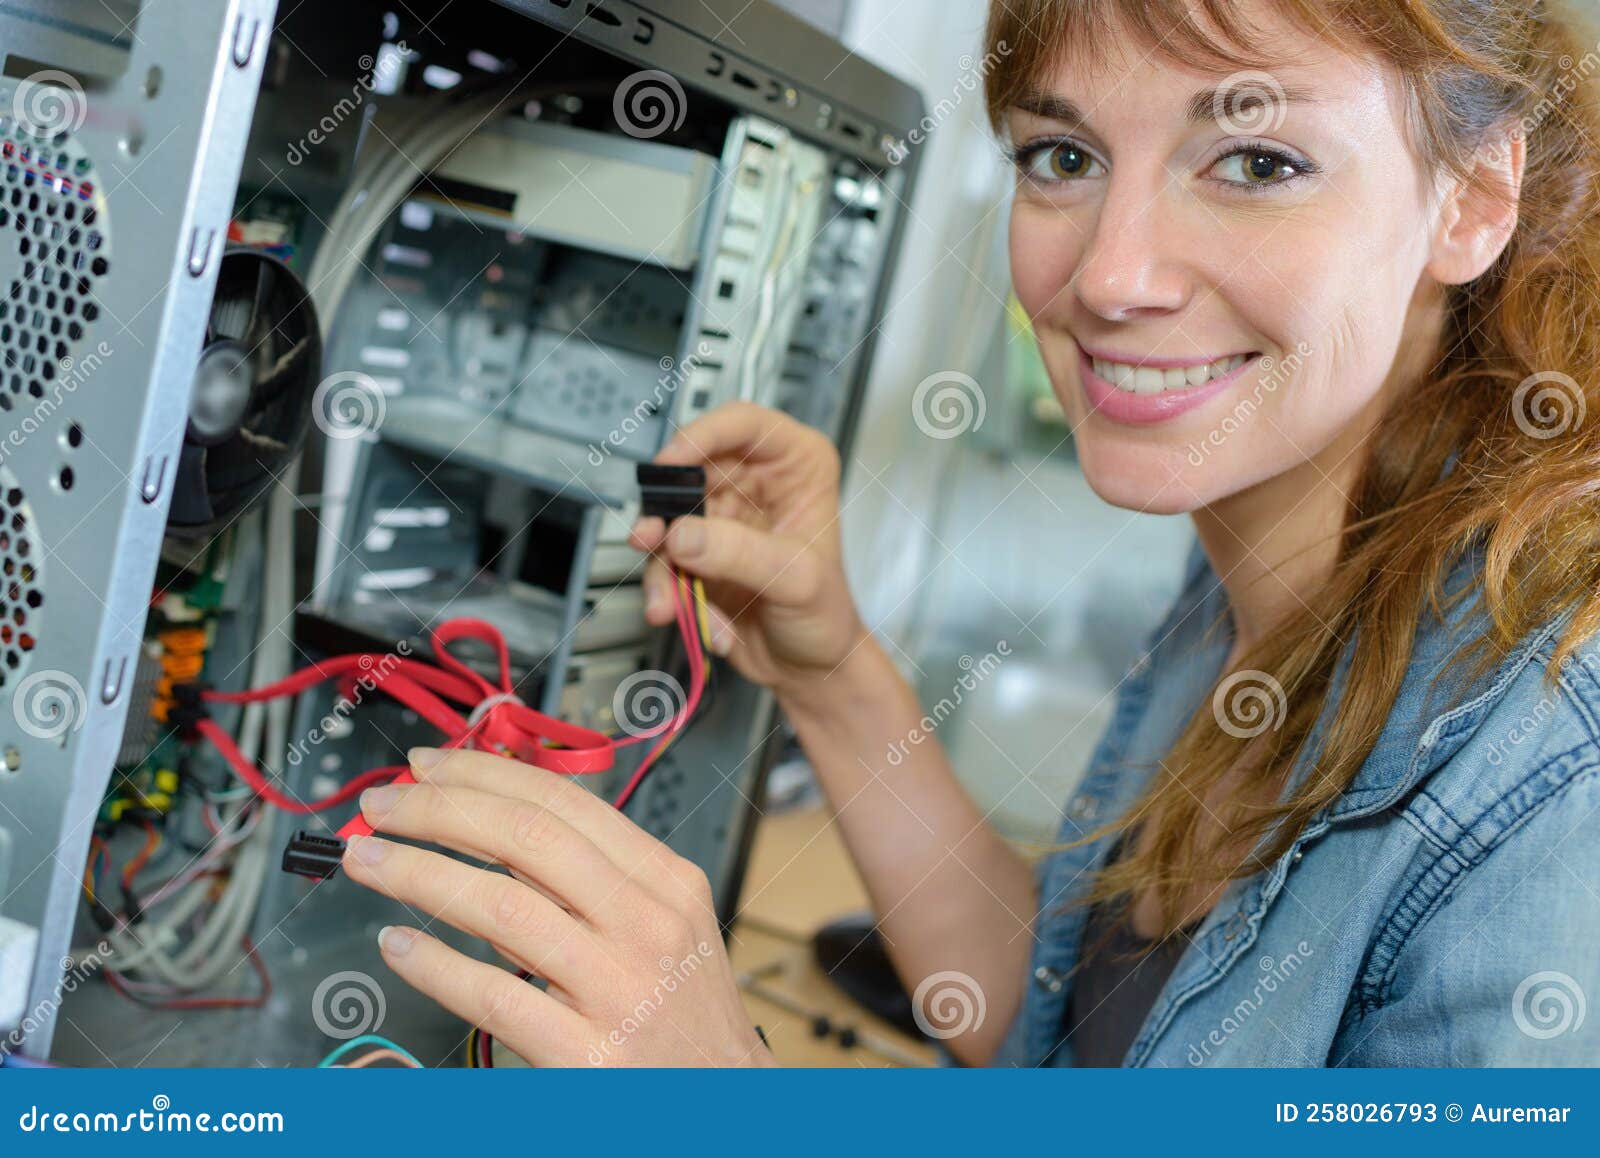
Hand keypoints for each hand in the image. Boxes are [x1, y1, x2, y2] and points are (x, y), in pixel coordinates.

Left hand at [341, 747, 775, 1066]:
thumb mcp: (666, 926)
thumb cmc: (687, 1017)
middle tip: (382, 805)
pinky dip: (435, 967)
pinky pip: (495, 998)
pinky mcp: (588, 1056)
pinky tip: (397, 948)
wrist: (730, 1105)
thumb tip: (492, 828)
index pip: (563, 802)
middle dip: (439, 810)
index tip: (427, 766)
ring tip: (366, 861)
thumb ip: (593, 879)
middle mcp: (648, 926)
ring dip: (418, 874)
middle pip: (527, 837)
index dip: (483, 774)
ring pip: (502, 909)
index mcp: (666, 882)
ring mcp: (620, 990)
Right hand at [629, 401, 865, 698]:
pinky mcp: (695, 554)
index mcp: (795, 465)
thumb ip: (739, 553)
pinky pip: (662, 560)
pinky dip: (666, 590)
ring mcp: (719, 519)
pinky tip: (684, 615)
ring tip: (667, 601)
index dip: (702, 435)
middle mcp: (753, 484)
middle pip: (691, 470)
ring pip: (668, 519)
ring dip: (662, 565)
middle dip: (667, 512)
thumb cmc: (826, 616)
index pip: (743, 423)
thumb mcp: (796, 580)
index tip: (671, 463)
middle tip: (652, 540)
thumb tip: (683, 534)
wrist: (809, 669)